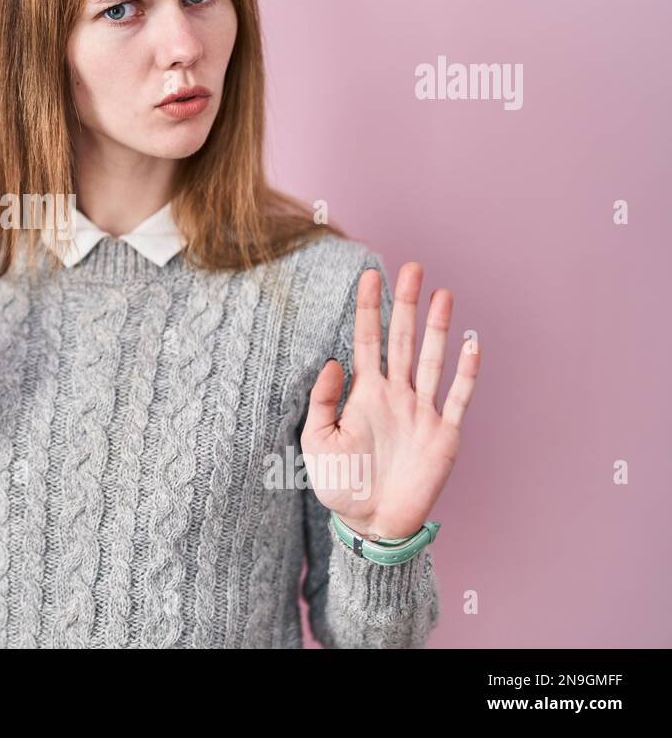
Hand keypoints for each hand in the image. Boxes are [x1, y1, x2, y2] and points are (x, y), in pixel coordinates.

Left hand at [300, 262, 480, 538]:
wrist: (370, 522)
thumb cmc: (339, 483)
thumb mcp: (317, 440)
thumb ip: (323, 400)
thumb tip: (332, 361)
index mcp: (365, 394)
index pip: (367, 340)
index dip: (368, 308)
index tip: (368, 274)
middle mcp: (396, 395)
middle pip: (403, 339)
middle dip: (407, 304)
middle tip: (412, 267)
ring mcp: (421, 412)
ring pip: (432, 359)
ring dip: (438, 327)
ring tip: (443, 293)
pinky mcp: (444, 433)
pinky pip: (457, 397)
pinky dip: (465, 371)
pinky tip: (471, 343)